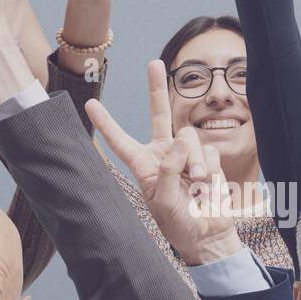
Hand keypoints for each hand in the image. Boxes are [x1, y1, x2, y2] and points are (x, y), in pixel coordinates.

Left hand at [86, 66, 241, 263]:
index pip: (121, 141)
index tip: (90, 104)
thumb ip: (168, 170)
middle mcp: (164, 155)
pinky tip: (208, 184)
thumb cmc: (180, 224)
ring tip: (197, 183)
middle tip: (154, 63)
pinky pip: (208, 151)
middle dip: (156, 88)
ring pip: (188, 137)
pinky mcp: (208, 160)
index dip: (107, 124)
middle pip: (159, 115)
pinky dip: (209, 167)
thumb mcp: (163, 201)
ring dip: (194, 161)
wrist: (209, 236)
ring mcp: (187, 156)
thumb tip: (180, 141)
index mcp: (144, 166)